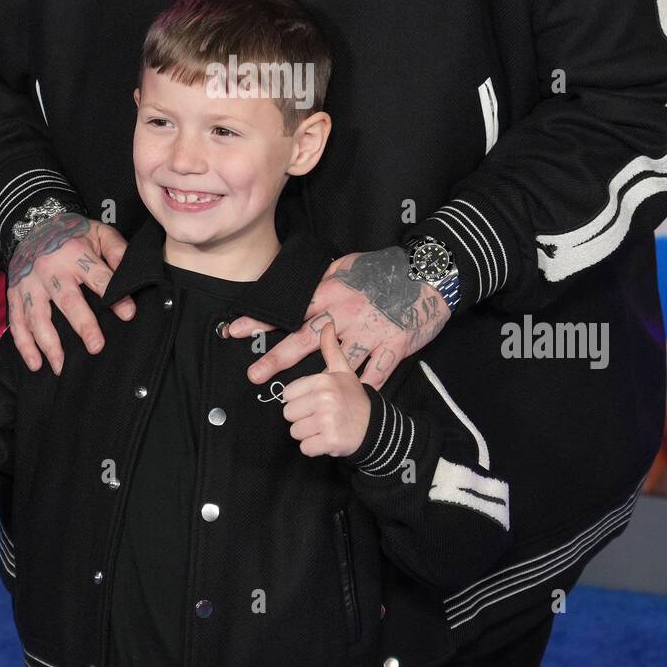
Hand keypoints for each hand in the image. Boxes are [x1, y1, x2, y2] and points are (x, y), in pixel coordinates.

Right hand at [6, 211, 134, 374]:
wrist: (33, 223)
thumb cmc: (73, 234)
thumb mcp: (99, 232)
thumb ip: (117, 251)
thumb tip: (132, 274)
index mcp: (75, 253)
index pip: (98, 277)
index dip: (114, 296)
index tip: (128, 314)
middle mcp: (50, 269)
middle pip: (67, 300)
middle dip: (82, 325)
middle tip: (96, 347)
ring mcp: (29, 283)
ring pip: (37, 317)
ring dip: (49, 344)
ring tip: (62, 367)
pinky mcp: (15, 294)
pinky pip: (17, 323)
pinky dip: (24, 346)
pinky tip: (36, 364)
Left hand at [231, 246, 450, 388]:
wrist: (430, 273)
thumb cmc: (387, 267)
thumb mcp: (349, 263)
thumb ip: (324, 277)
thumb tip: (302, 285)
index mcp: (333, 292)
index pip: (291, 308)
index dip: (263, 319)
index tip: (236, 329)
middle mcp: (346, 314)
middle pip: (305, 339)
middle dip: (277, 358)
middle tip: (254, 374)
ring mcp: (370, 332)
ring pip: (338, 363)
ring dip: (316, 383)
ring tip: (295, 403)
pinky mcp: (393, 346)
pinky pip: (375, 373)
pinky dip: (362, 388)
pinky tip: (347, 403)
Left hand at [280, 320, 372, 457]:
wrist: (377, 428)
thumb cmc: (355, 399)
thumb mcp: (344, 371)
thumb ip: (331, 348)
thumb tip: (328, 324)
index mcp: (323, 380)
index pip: (288, 394)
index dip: (300, 400)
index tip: (316, 402)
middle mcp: (324, 398)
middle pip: (289, 414)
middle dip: (303, 418)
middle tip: (322, 416)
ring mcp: (328, 420)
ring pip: (295, 432)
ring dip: (308, 434)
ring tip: (326, 426)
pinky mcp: (330, 441)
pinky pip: (306, 448)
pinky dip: (315, 448)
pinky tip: (328, 438)